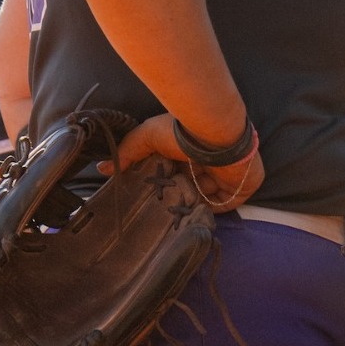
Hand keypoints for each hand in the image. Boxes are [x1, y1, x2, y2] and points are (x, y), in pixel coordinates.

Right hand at [99, 113, 264, 210]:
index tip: (149, 198)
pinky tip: (196, 213)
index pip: (176, 174)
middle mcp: (208, 163)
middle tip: (162, 211)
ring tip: (177, 214)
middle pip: (190, 187)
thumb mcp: (147, 137)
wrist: (216, 134)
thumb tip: (102, 168)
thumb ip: (128, 152)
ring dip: (193, 204)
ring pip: (206, 197)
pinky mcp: (242, 187)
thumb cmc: (183, 132)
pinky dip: (212, 209)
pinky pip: (226, 204)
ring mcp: (226, 175)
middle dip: (177, 198)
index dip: (164, 186)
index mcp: (190, 151)